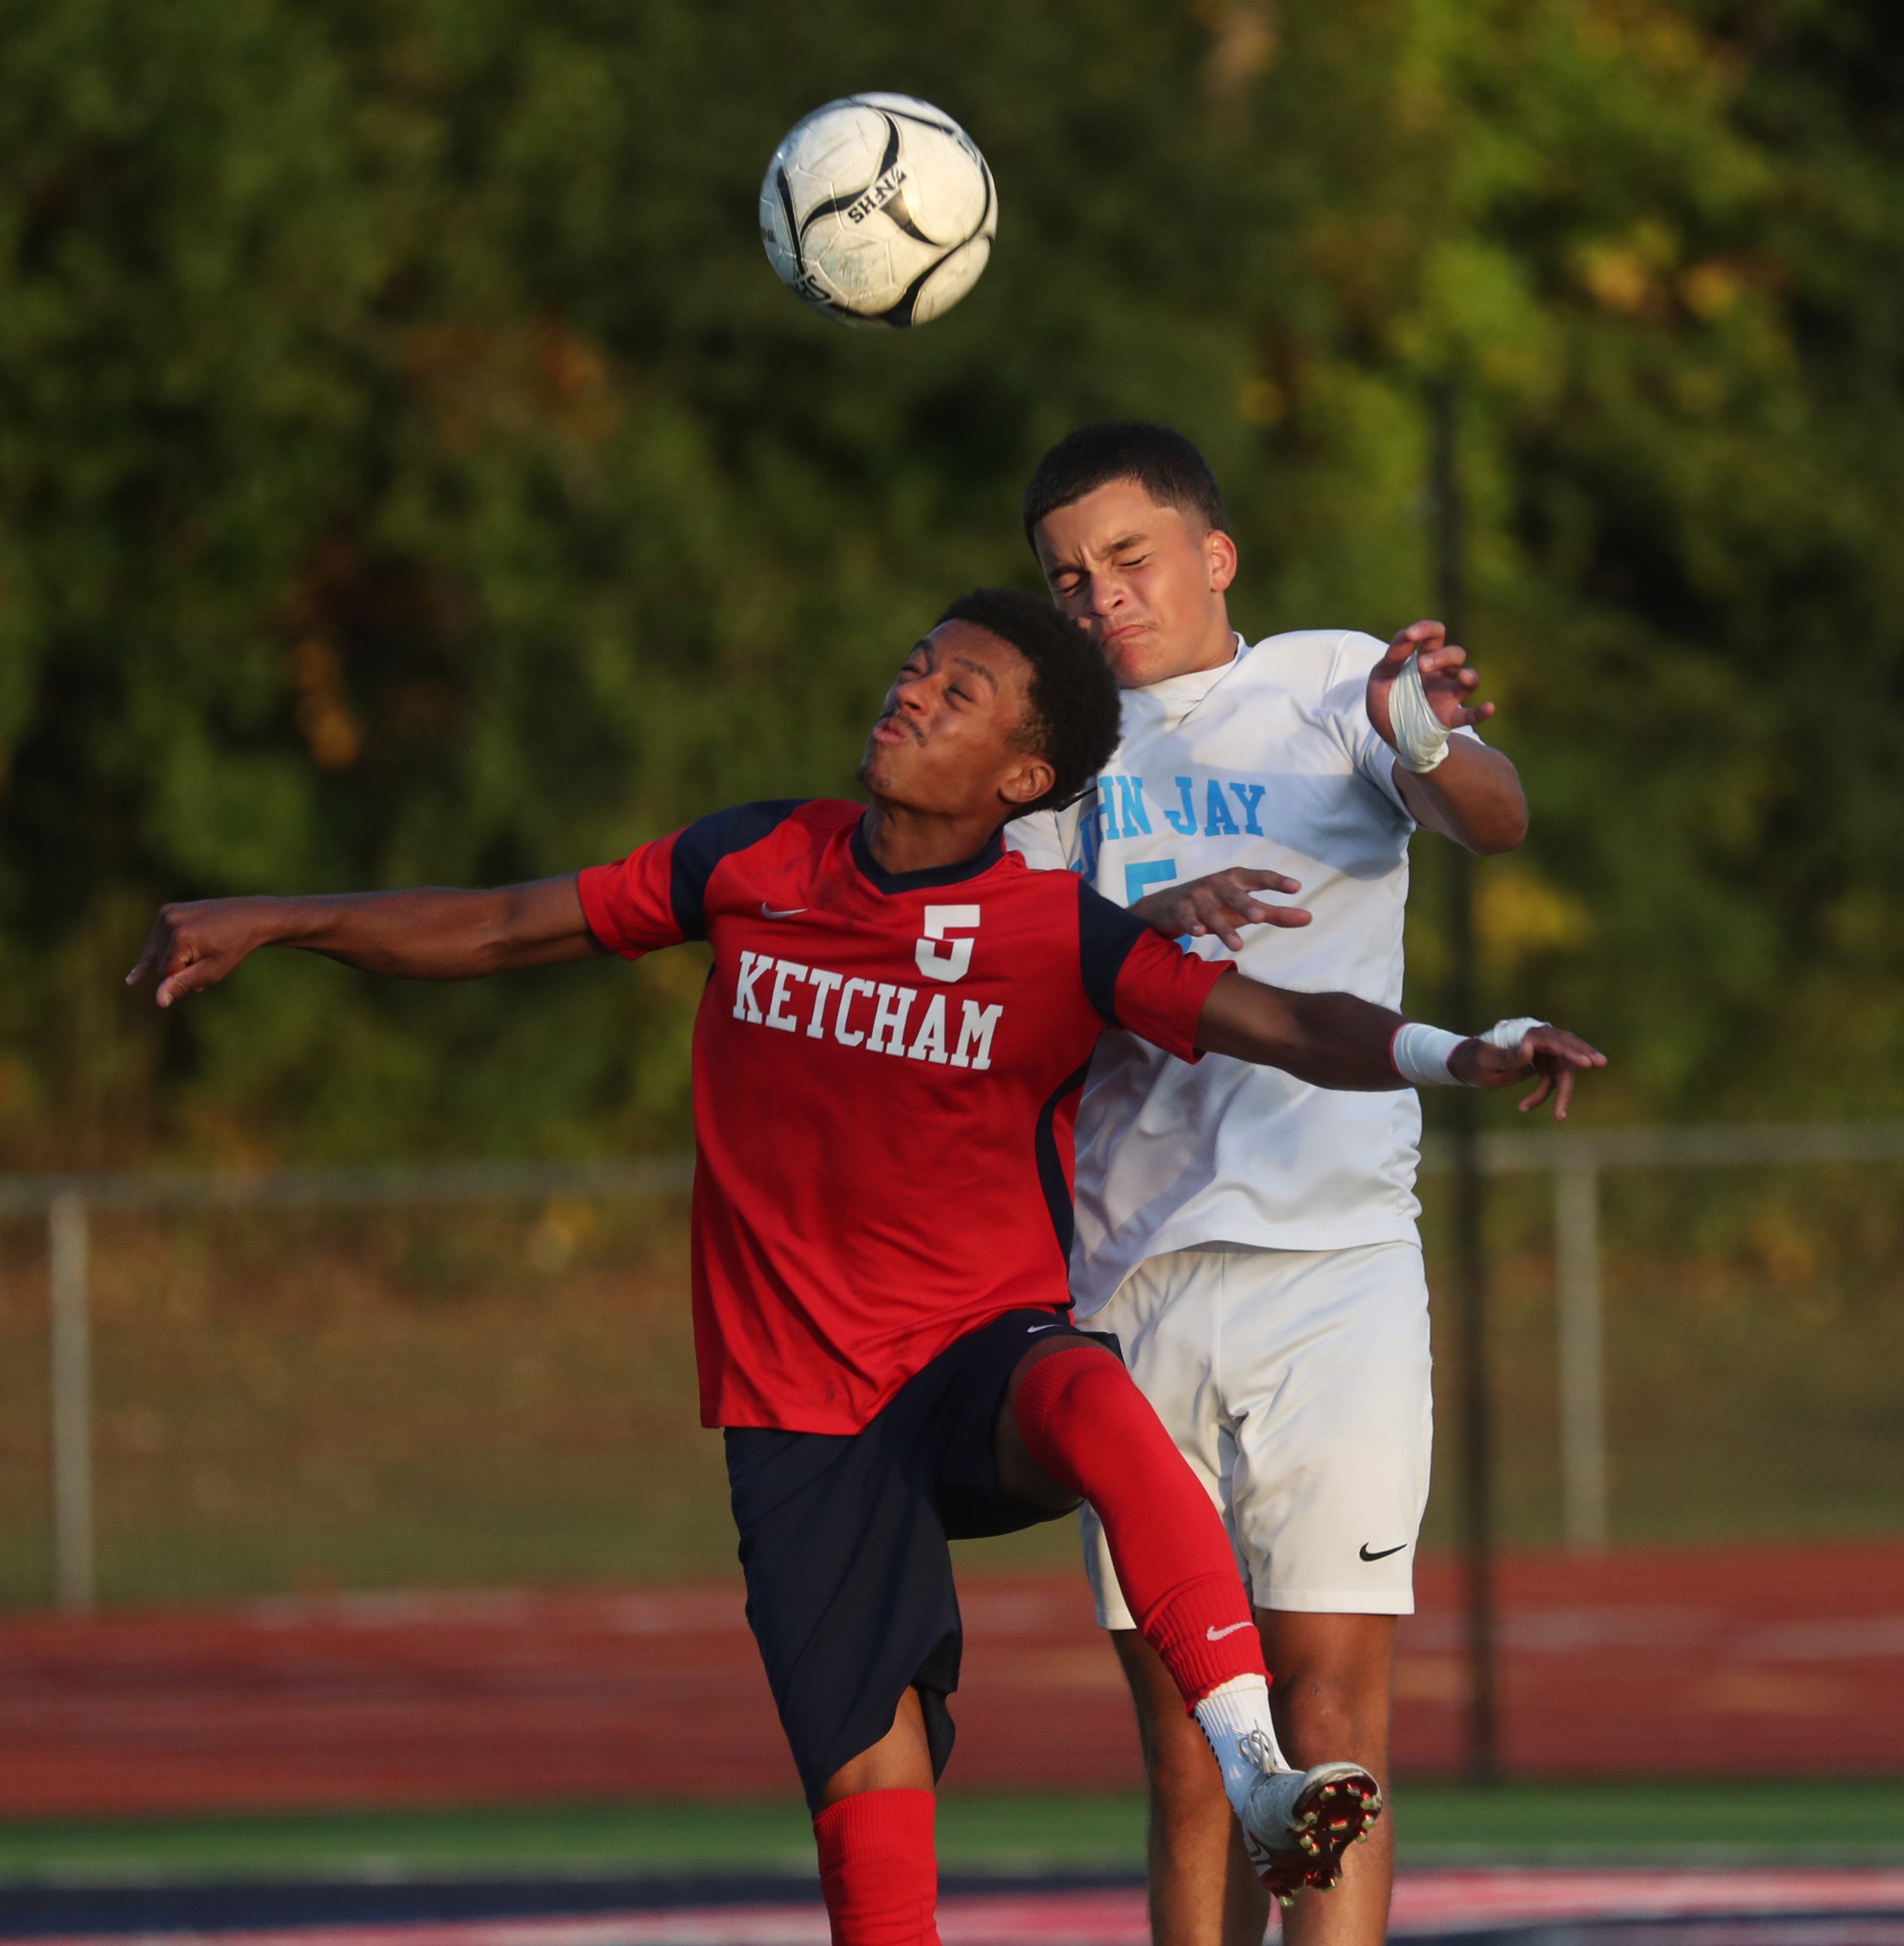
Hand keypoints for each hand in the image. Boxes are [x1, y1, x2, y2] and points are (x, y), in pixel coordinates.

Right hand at [126, 899, 278, 1007]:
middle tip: (208, 959)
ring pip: (159, 953)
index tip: (208, 969)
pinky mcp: (168, 911)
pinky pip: (158, 940)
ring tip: (201, 951)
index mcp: (180, 936)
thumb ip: (182, 984)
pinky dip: (156, 953)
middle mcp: (169, 920)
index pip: (168, 972)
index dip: (188, 976)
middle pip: (162, 962)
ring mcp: (167, 913)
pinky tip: (132, 981)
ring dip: (177, 959)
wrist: (249, 917)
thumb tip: (159, 1001)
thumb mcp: (212, 971)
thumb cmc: (234, 946)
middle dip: (182, 968)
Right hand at [1132, 868, 1311, 950]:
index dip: (1276, 881)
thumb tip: (1309, 918)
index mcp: (1236, 879)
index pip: (1259, 878)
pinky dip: (1191, 924)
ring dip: (1223, 928)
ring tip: (1238, 946)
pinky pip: (1186, 917)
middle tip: (1260, 918)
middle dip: (1245, 905)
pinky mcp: (1179, 908)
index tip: (1296, 887)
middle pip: (1233, 893)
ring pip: (1211, 912)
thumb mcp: (1246, 909)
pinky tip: (1197, 934)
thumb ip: (1276, 914)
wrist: (1169, 906)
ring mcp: (1196, 895)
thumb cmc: (1216, 905)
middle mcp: (1216, 883)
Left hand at [1366, 619, 1493, 750]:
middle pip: (1456, 654)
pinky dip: (1481, 712)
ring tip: (1463, 677)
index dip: (1426, 629)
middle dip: (1441, 656)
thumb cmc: (1386, 700)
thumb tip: (1406, 633)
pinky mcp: (1449, 718)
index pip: (1435, 635)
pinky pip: (1471, 714)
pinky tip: (1489, 707)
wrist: (1389, 735)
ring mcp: (1448, 695)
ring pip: (1470, 678)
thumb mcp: (1381, 676)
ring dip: (1468, 675)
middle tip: (1422, 666)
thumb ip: (1393, 656)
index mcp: (1424, 659)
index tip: (1410, 635)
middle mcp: (1441, 674)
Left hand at [1449, 1025, 1606, 1119]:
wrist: (1462, 1064)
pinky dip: (1543, 1095)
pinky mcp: (1539, 1063)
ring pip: (1562, 1071)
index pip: (1556, 1041)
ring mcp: (1540, 1052)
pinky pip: (1550, 1080)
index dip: (1573, 1051)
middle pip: (1567, 1051)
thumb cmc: (1472, 1060)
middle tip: (1600, 1062)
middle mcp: (1537, 1039)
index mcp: (1528, 1034)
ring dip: (1560, 1093)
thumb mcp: (1487, 1061)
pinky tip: (1524, 1107)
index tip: (1588, 1061)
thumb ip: (1509, 1055)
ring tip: (1558, 1116)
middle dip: (1582, 1059)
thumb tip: (1529, 1046)